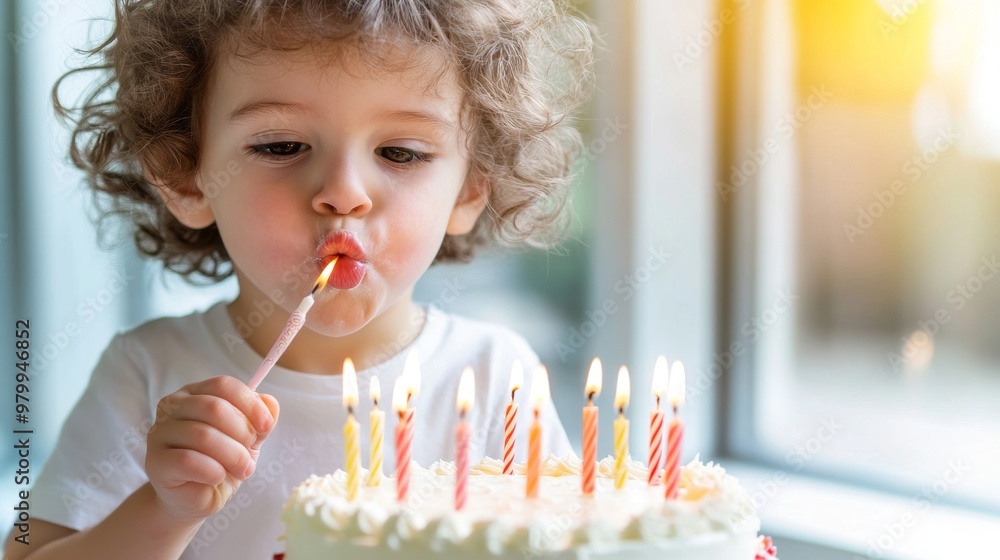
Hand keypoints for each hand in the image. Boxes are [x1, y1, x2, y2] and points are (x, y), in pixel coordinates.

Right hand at [145, 376, 278, 521]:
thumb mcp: (247, 439)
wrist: (196, 497)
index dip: (250, 404)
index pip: (223, 385)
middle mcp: (172, 407)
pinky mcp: (156, 462)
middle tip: (250, 456)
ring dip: (232, 456)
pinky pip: (189, 461)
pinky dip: (213, 471)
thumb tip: (270, 402)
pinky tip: (218, 477)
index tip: (266, 426)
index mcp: (195, 393)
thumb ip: (260, 420)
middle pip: (214, 408)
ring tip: (242, 470)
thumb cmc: (221, 461)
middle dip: (242, 434)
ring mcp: (160, 433)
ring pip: (203, 435)